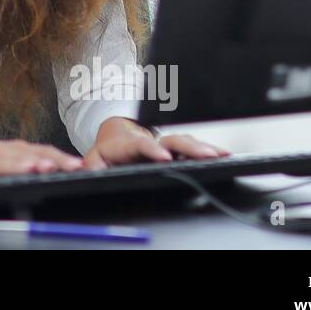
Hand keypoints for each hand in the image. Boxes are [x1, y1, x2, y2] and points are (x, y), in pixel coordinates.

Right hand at [0, 131, 84, 180]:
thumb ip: (27, 164)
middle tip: (67, 165)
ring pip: (3, 160)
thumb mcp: (3, 161)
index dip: (61, 157)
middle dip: (47, 159)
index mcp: (12, 150)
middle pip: (26, 153)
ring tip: (35, 167)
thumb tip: (57, 170)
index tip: (81, 165)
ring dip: (19, 163)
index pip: (41, 151)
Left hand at [82, 116, 228, 169]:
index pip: (140, 144)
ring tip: (221, 154)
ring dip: (203, 148)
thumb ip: (92, 167)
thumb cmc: (107, 154)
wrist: (117, 138)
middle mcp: (150, 142)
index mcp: (128, 144)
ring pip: (184, 142)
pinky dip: (209, 151)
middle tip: (207, 155)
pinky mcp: (175, 150)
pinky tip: (225, 155)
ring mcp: (164, 144)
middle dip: (189, 147)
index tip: (164, 156)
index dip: (152, 149)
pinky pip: (193, 148)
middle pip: (170, 140)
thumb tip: (85, 171)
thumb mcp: (94, 161)